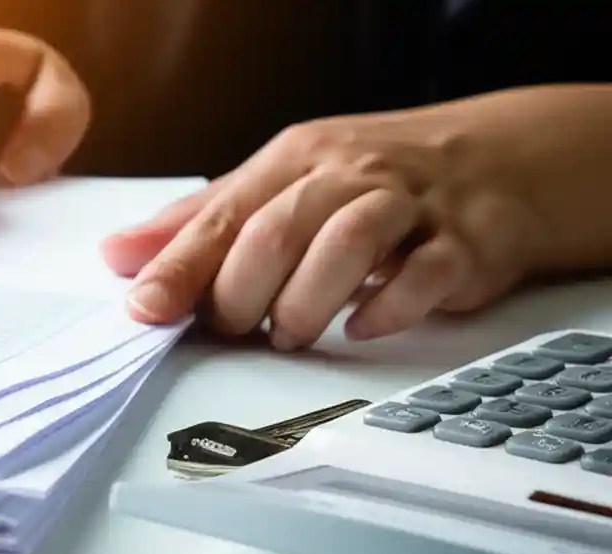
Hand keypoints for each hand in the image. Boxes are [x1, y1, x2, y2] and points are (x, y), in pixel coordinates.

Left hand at [101, 98, 556, 348]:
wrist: (494, 167)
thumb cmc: (368, 183)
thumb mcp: (278, 187)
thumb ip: (202, 224)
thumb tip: (117, 255)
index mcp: (294, 162)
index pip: (223, 215)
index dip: (178, 266)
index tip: (144, 309)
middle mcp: (348, 177)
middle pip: (277, 230)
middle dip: (241, 293)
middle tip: (235, 330)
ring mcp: (409, 208)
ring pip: (347, 245)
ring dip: (305, 302)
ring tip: (289, 333)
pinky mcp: (464, 246)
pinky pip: (424, 275)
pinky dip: (386, 307)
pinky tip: (362, 327)